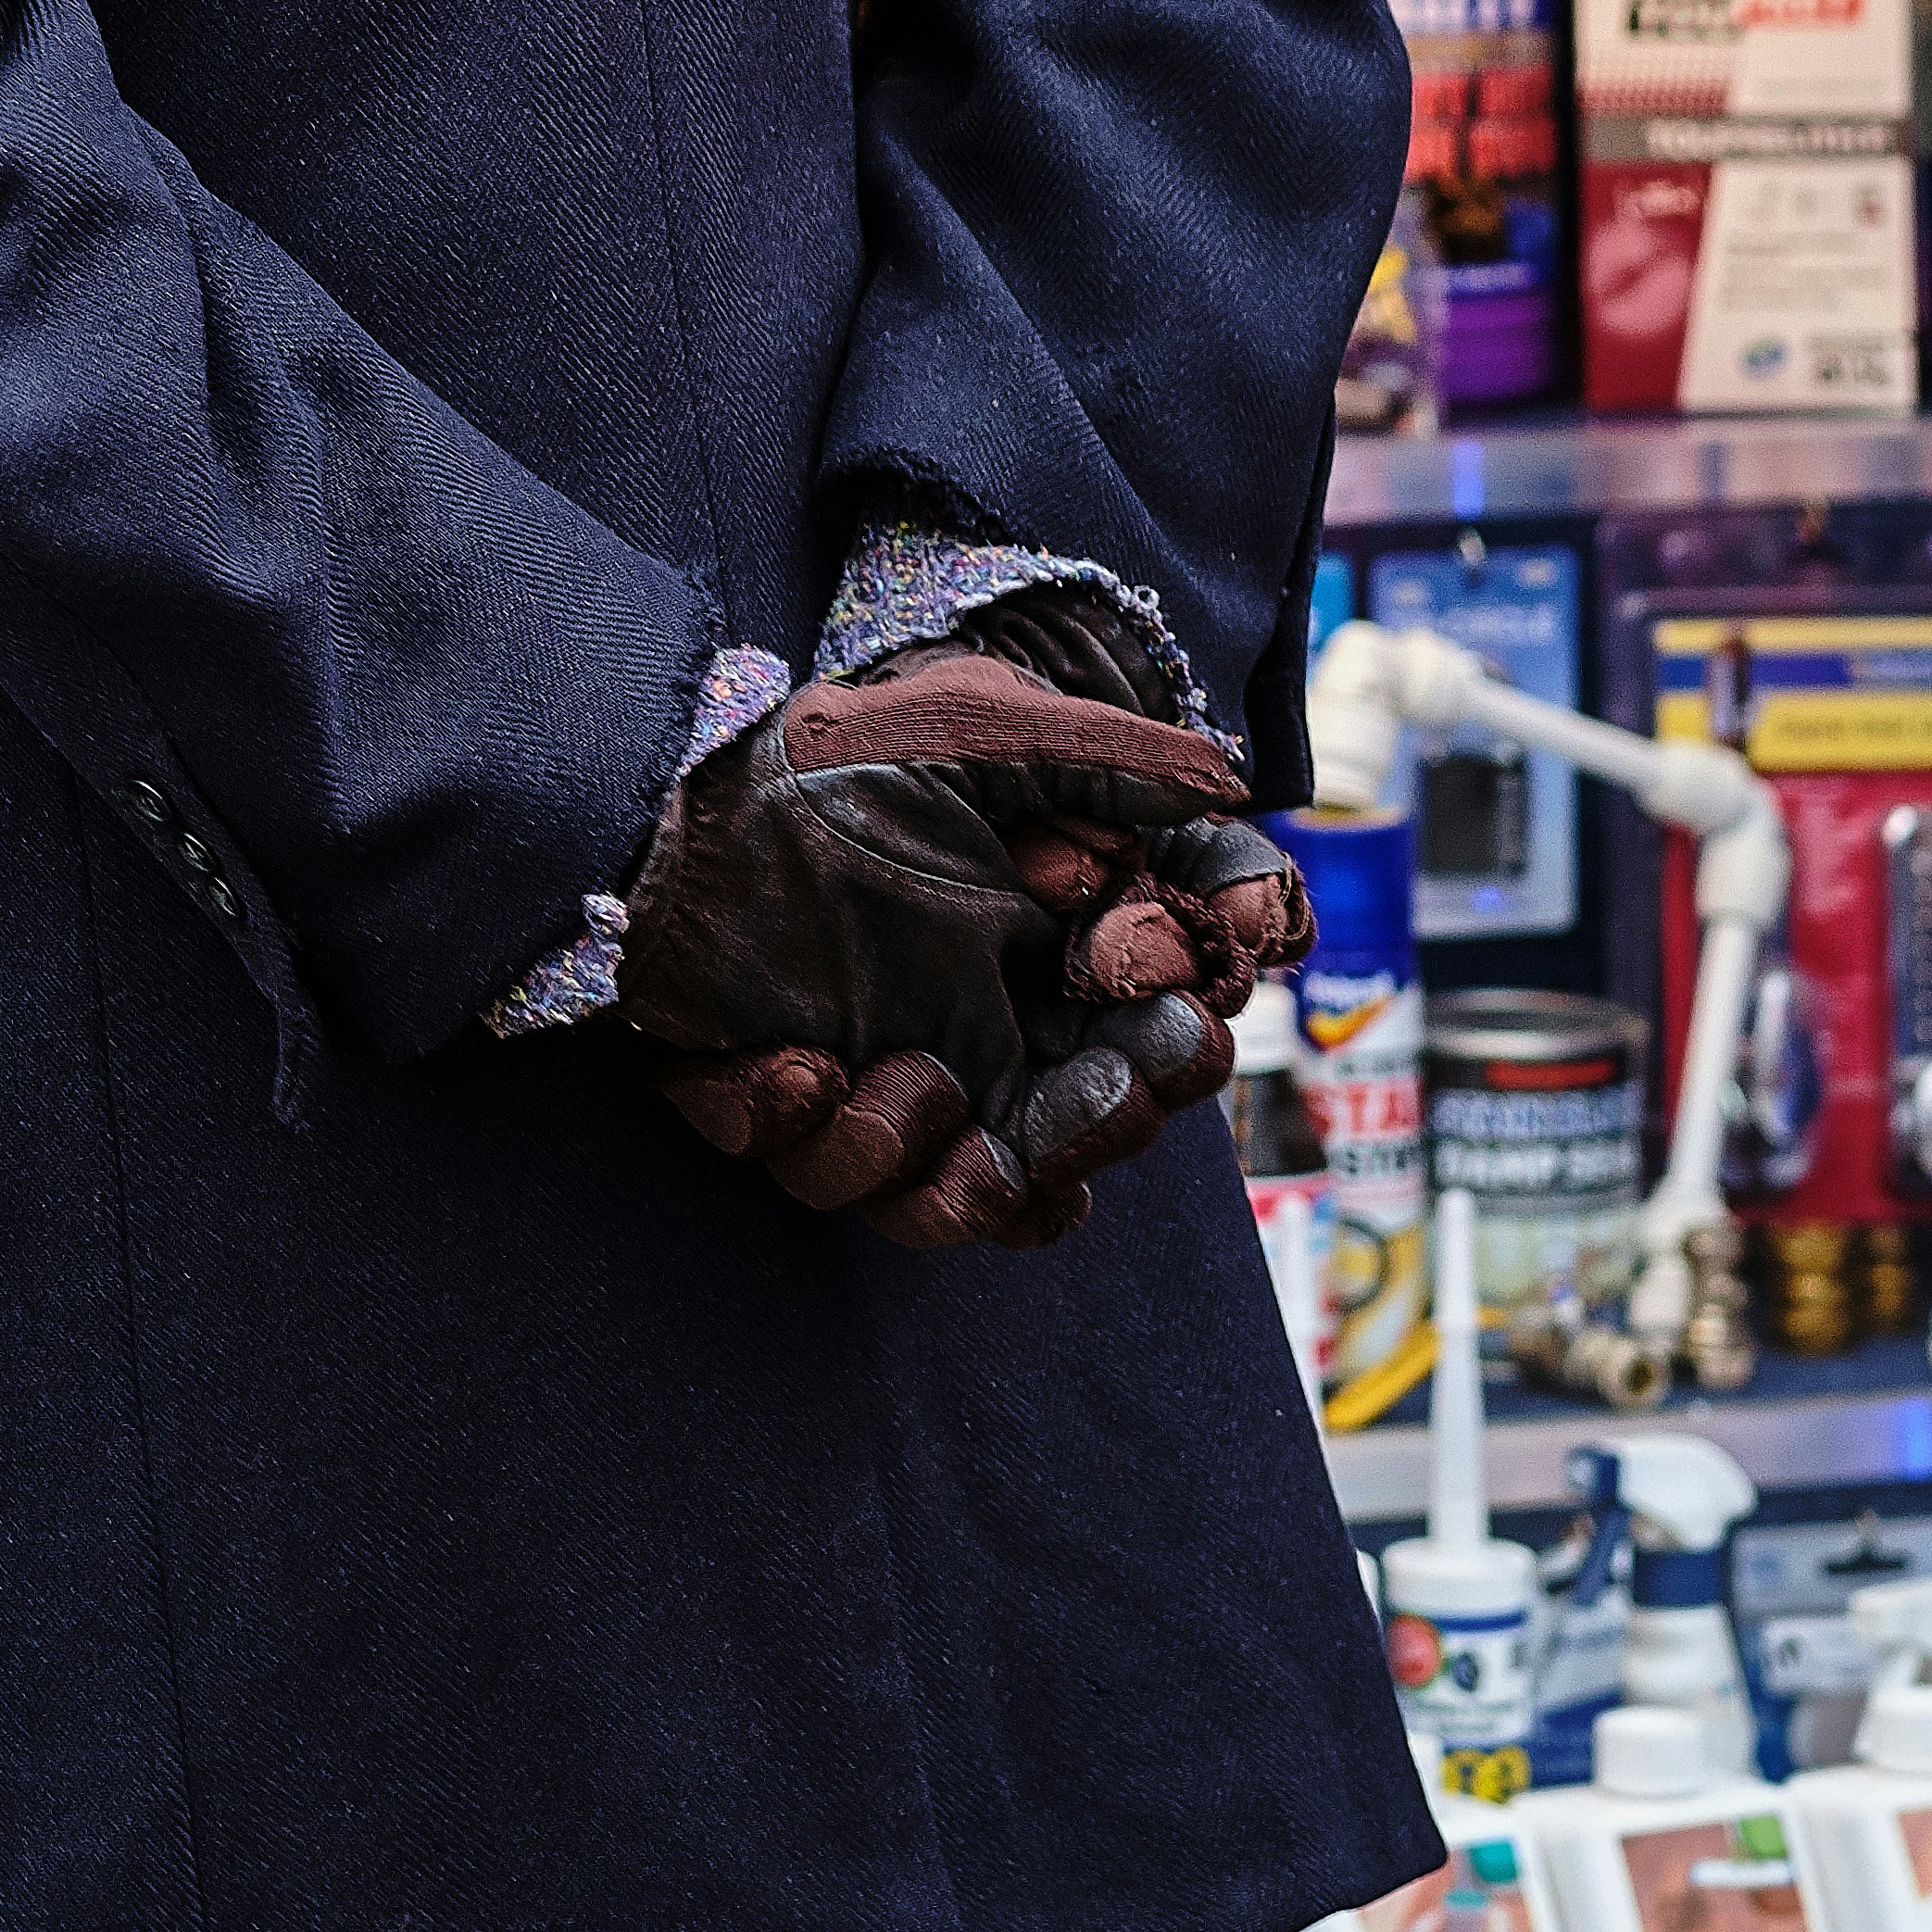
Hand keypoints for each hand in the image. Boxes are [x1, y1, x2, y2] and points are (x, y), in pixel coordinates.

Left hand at [618, 648, 1260, 1251]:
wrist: (692, 772)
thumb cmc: (850, 750)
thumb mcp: (987, 728)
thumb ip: (1109, 758)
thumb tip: (1239, 786)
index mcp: (1051, 973)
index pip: (1151, 1050)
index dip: (1179, 1054)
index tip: (1182, 1015)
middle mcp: (981, 1048)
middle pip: (1071, 1156)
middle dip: (1092, 1132)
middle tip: (1090, 1092)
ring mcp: (884, 1085)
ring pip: (949, 1203)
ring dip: (933, 1165)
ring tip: (904, 1075)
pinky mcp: (785, 1102)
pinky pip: (812, 1168)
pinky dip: (808, 1131)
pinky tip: (799, 1063)